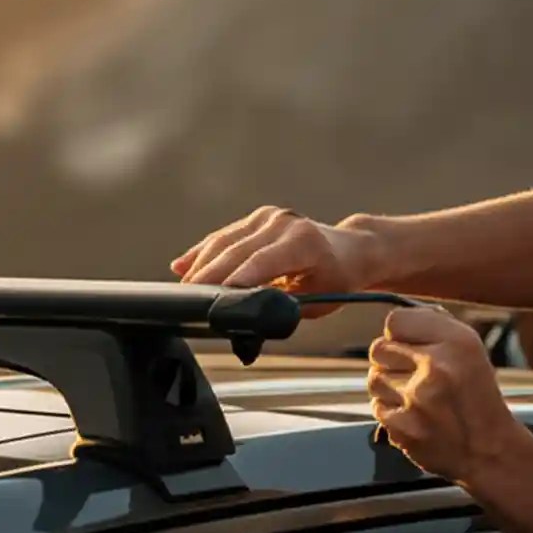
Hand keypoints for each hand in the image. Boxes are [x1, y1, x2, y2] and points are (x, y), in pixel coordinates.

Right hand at [170, 207, 380, 315]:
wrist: (350, 250)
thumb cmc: (336, 280)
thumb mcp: (316, 300)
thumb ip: (283, 305)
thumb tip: (249, 316)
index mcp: (304, 242)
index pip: (262, 261)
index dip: (235, 278)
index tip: (212, 297)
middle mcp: (283, 223)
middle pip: (236, 250)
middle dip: (208, 274)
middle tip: (186, 297)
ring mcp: (268, 217)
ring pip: (224, 240)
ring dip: (200, 263)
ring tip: (182, 286)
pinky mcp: (257, 218)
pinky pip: (225, 236)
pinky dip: (203, 251)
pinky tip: (182, 265)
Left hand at [367, 307, 527, 482]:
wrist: (490, 451)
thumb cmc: (476, 396)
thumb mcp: (469, 350)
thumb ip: (433, 326)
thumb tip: (395, 320)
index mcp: (457, 342)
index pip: (395, 321)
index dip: (398, 334)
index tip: (408, 346)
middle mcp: (437, 366)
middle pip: (378, 349)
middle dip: (390, 361)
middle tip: (409, 374)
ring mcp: (418, 399)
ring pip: (374, 379)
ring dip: (388, 387)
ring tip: (414, 397)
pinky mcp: (404, 427)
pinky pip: (377, 407)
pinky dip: (391, 412)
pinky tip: (414, 417)